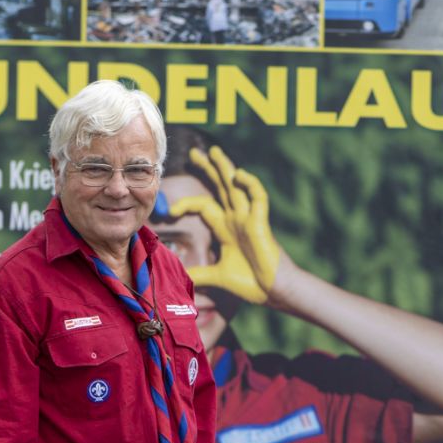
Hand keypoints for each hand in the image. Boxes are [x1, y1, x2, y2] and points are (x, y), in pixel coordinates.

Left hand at [169, 146, 282, 303]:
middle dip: (207, 169)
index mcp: (226, 228)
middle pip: (220, 187)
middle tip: (193, 153)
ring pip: (236, 186)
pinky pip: (258, 197)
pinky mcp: (261, 222)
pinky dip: (250, 184)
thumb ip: (198, 274)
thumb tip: (177, 277)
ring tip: (214, 151)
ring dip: (225, 168)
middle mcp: (237, 219)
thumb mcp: (216, 277)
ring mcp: (249, 218)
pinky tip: (239, 174)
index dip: (187, 204)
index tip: (170, 211)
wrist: (273, 291)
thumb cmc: (251, 283)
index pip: (204, 206)